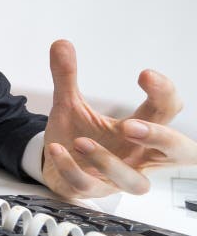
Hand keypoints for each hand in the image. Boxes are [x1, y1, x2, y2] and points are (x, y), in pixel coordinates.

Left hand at [41, 40, 189, 197]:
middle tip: (132, 125)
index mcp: (141, 130)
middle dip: (161, 138)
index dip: (165, 94)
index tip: (144, 74)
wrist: (55, 167)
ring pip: (133, 182)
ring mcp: (117, 178)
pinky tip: (57, 150)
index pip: (169, 112)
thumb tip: (60, 44)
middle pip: (179, 153)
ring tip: (81, 141)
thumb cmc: (78, 136)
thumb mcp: (71, 104)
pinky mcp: (92, 191)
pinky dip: (71, 168)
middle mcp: (138, 156)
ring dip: (108, 162)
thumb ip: (67, 77)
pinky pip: (87, 185)